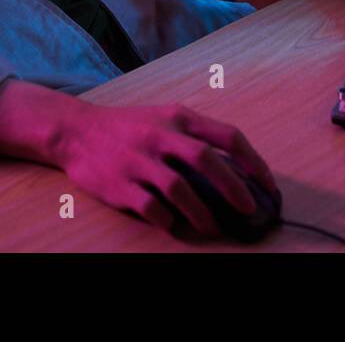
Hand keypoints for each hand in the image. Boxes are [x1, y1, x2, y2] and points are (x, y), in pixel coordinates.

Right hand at [56, 102, 278, 236]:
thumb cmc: (130, 127)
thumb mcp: (165, 119)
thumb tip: (238, 171)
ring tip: (213, 227)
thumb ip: (196, 138)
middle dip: (234, 188)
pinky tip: (175, 225)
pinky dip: (168, 220)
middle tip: (249, 210)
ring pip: (180, 189)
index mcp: (178, 117)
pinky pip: (151, 207)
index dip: (253, 162)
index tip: (267, 185)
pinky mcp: (120, 184)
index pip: (227, 136)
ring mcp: (139, 160)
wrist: (77, 131)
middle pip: (207, 160)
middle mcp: (160, 135)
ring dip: (202, 212)